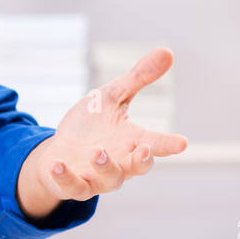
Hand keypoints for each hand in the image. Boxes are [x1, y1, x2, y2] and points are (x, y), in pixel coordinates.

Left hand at [17, 47, 188, 219]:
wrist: (59, 151)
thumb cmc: (90, 126)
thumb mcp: (112, 97)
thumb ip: (138, 79)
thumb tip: (167, 51)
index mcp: (132, 141)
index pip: (156, 144)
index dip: (168, 144)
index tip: (182, 143)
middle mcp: (120, 162)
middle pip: (138, 167)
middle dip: (142, 161)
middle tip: (144, 150)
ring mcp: (98, 177)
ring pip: (109, 179)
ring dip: (105, 167)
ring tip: (97, 152)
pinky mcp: (74, 185)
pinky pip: (73, 187)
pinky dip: (66, 177)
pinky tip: (58, 164)